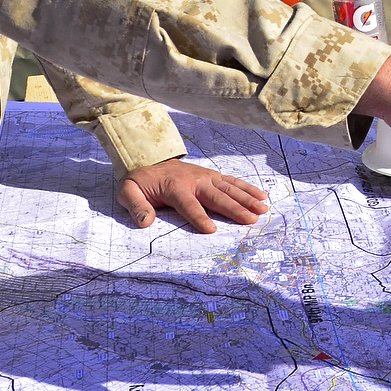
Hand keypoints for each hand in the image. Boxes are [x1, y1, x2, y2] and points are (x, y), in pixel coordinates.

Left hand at [119, 158, 269, 232]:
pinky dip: (248, 188)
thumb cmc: (141, 182)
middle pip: (217, 197)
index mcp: (175, 187)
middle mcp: (195, 181)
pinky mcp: (213, 176)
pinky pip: (233, 182)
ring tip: (263, 209)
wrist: (149, 160)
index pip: (189, 205)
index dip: (199, 217)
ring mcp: (206, 177)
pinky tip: (262, 196)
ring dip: (247, 199)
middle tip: (250, 220)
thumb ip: (136, 206)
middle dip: (234, 209)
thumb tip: (145, 222)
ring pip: (230, 189)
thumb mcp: (127, 192)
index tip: (212, 230)